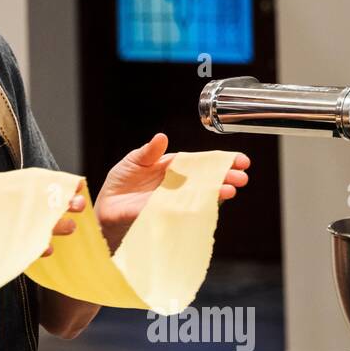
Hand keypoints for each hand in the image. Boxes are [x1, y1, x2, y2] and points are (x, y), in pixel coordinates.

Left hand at [95, 134, 249, 248]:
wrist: (106, 206)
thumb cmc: (121, 182)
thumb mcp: (134, 161)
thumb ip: (149, 152)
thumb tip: (161, 137)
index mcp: (173, 167)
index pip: (200, 162)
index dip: (219, 160)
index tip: (239, 160)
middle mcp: (178, 184)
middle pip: (205, 179)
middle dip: (225, 177)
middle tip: (242, 177)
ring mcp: (174, 199)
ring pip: (199, 195)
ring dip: (216, 193)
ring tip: (231, 190)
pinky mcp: (165, 213)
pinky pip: (184, 210)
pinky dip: (196, 207)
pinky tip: (208, 205)